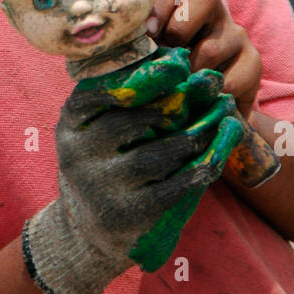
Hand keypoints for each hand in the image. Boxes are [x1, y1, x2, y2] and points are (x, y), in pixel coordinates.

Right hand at [23, 80, 224, 293]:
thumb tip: (183, 60)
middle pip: (131, 120)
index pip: (97, 91)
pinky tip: (220, 149)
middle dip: (176, 100)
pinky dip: (202, 164)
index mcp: (70, 125)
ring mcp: (101, 189)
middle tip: (211, 85)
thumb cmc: (106, 164)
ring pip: (157, 154)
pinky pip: (174, 187)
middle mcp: (77, 156)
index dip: (140, 76)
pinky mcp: (129, 216)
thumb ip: (130, 97)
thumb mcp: (100, 129)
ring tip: (223, 114)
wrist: (90, 233)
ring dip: (197, 132)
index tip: (180, 63)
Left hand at [146, 0, 261, 118]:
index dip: (160, 5)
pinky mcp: (253, 61)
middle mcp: (214, 13)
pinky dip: (213, 94)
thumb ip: (146, 47)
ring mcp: (236, 35)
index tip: (148, 33)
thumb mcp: (157, 57)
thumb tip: (127, 48)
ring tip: (181, 90)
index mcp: (185, 5)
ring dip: (191, 73)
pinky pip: (232, 78)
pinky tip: (204, 102)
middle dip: (180, 27)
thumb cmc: (175, 75)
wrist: (212, 103)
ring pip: (212, 47)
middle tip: (169, 59)